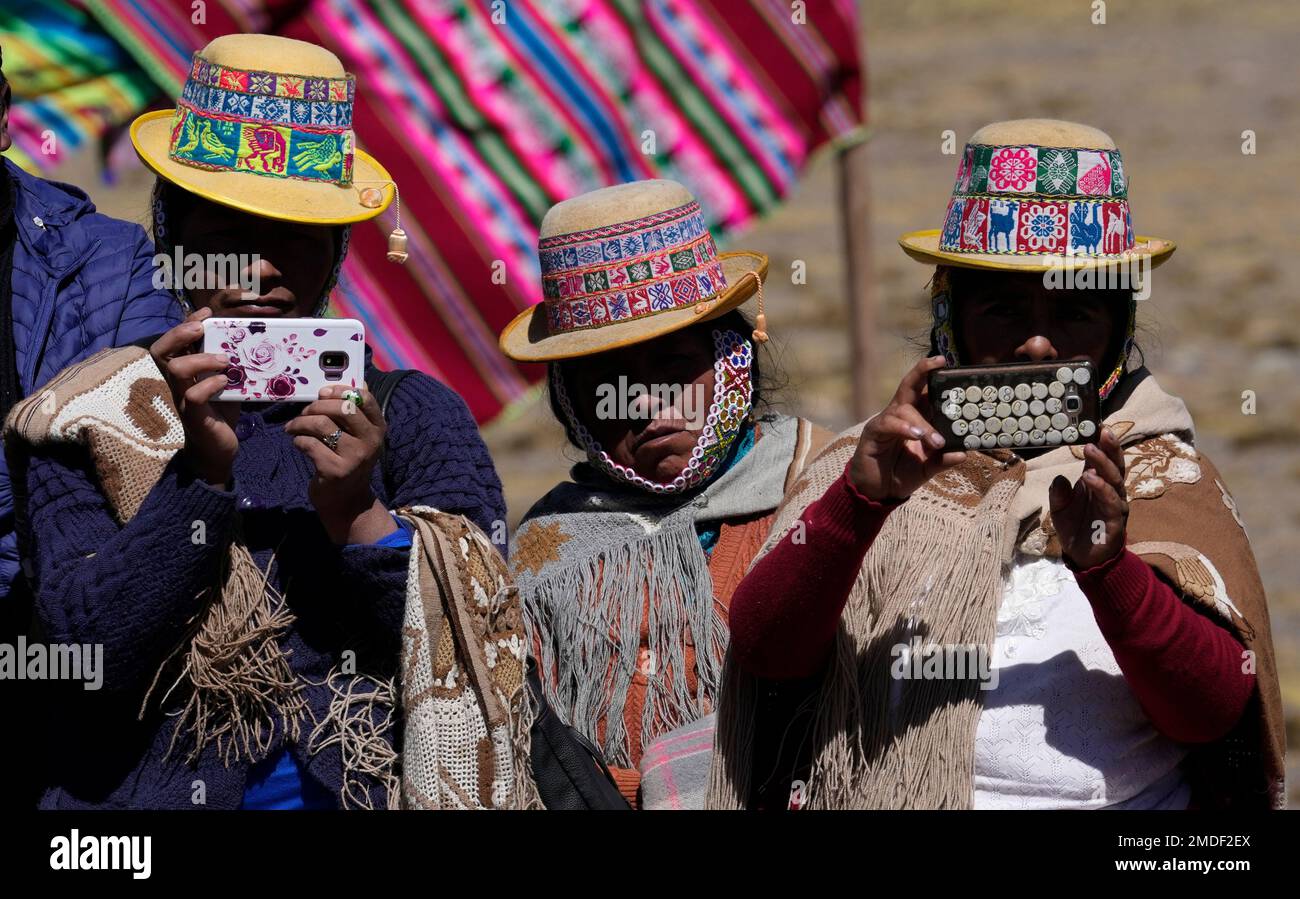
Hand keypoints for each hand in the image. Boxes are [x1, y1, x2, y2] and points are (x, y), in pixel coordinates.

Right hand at [150, 307, 237, 486]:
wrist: (218, 450)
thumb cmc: (221, 412)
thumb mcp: (227, 382)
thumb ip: (231, 364)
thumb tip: (253, 341)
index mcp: (184, 371)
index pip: (173, 341)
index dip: (185, 323)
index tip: (206, 311)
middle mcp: (177, 382)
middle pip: (160, 350)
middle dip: (179, 333)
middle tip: (201, 328)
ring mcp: (182, 398)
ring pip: (175, 369)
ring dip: (200, 359)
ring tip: (224, 361)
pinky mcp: (194, 416)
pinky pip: (194, 395)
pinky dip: (210, 384)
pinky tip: (225, 383)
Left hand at [284, 385, 392, 543]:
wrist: (347, 501)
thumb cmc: (349, 462)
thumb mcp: (359, 437)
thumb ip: (357, 412)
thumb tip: (357, 381)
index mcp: (378, 429)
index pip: (365, 398)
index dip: (341, 390)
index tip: (323, 393)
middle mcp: (370, 442)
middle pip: (342, 408)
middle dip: (317, 406)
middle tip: (304, 413)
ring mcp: (354, 457)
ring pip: (322, 425)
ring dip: (301, 422)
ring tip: (293, 427)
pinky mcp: (335, 470)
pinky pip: (309, 444)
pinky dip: (298, 441)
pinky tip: (298, 444)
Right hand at [847, 355, 966, 501]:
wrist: (877, 492)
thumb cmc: (901, 474)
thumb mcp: (927, 468)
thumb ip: (943, 460)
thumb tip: (963, 453)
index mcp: (914, 419)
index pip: (924, 393)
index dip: (934, 378)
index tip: (948, 365)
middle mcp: (898, 415)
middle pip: (909, 386)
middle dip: (922, 371)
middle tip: (939, 363)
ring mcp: (884, 422)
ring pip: (903, 409)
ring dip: (922, 423)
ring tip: (935, 441)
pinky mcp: (873, 433)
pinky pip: (887, 424)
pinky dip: (903, 428)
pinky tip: (915, 435)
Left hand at [1049, 426, 1128, 568]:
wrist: (1082, 557)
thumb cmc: (1075, 526)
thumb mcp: (1059, 507)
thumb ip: (1058, 492)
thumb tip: (1059, 478)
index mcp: (1098, 483)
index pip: (1104, 459)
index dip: (1103, 443)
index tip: (1098, 425)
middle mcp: (1110, 490)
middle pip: (1115, 465)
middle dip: (1110, 447)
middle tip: (1101, 431)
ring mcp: (1115, 504)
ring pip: (1115, 480)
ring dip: (1104, 464)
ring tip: (1091, 450)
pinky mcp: (1116, 520)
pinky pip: (1111, 501)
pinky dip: (1102, 488)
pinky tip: (1090, 478)